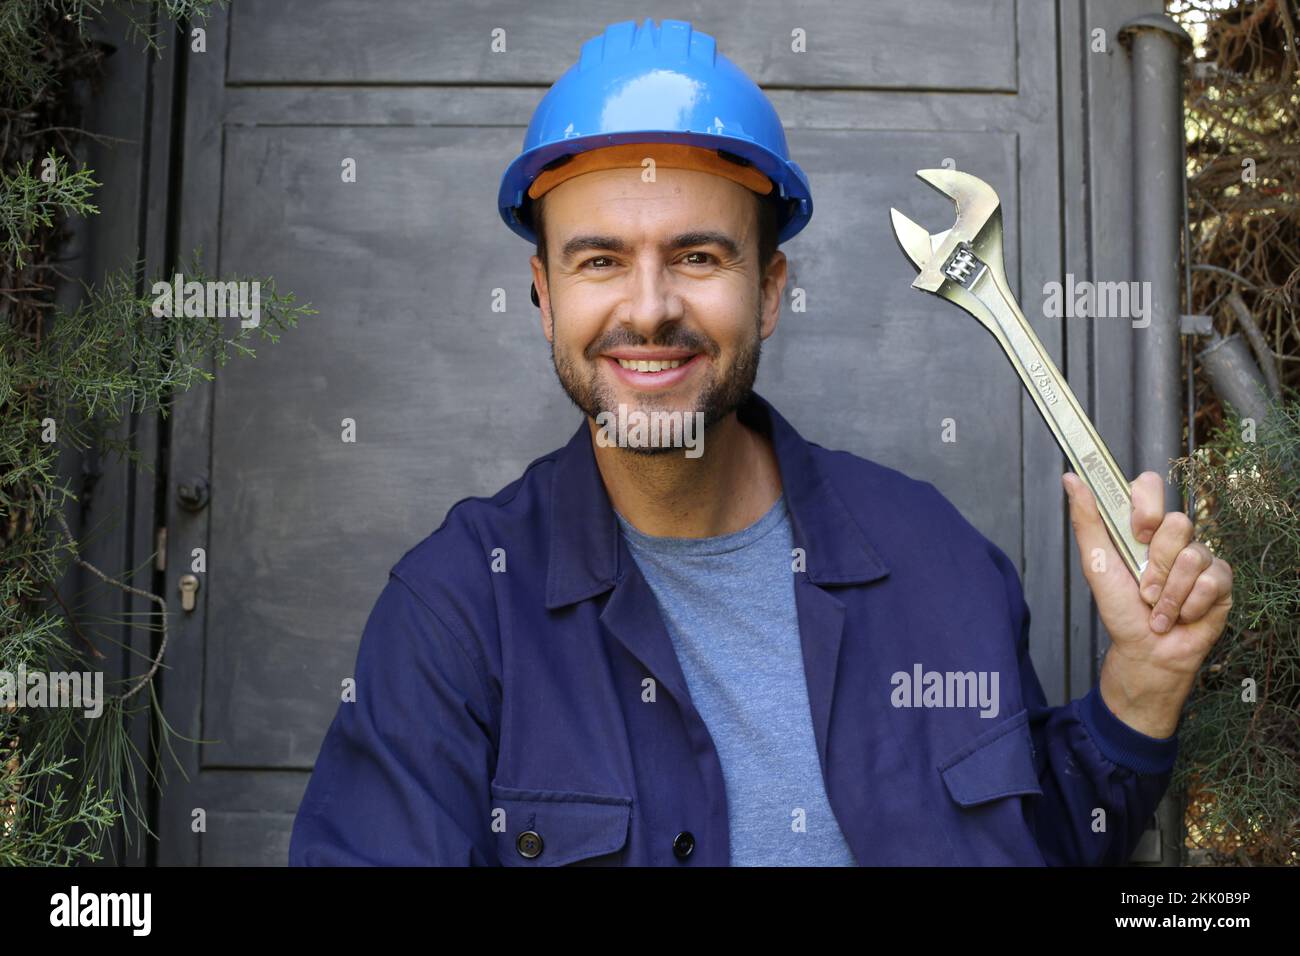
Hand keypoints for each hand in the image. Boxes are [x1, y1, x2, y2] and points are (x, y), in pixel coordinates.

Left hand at [1063, 470, 1233, 737]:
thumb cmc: (1120, 609)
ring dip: (1169, 593)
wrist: (1147, 652)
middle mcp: (1174, 538)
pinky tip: (1181, 616)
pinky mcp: (1221, 581)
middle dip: (1157, 564)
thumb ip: (1087, 521)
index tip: (1138, 531)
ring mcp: (1201, 557)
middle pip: (1178, 522)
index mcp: (1143, 528)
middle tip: (1144, 587)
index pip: (1151, 486)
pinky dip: (1189, 606)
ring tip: (1158, 609)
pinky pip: (1211, 581)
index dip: (1147, 504)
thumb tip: (1071, 479)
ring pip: (1193, 555)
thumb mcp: (1096, 563)